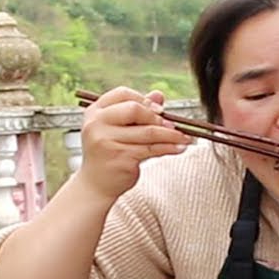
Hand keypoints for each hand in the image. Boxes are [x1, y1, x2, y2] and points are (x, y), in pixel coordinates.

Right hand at [74, 87, 191, 200]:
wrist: (96, 185)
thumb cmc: (109, 154)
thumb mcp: (118, 129)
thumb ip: (136, 111)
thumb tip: (158, 95)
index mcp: (95, 112)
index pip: (122, 94)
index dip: (143, 99)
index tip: (160, 110)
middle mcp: (97, 124)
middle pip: (134, 109)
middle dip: (157, 117)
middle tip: (172, 126)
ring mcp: (107, 141)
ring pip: (148, 132)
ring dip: (170, 134)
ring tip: (184, 137)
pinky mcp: (120, 157)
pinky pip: (151, 149)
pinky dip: (169, 147)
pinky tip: (179, 148)